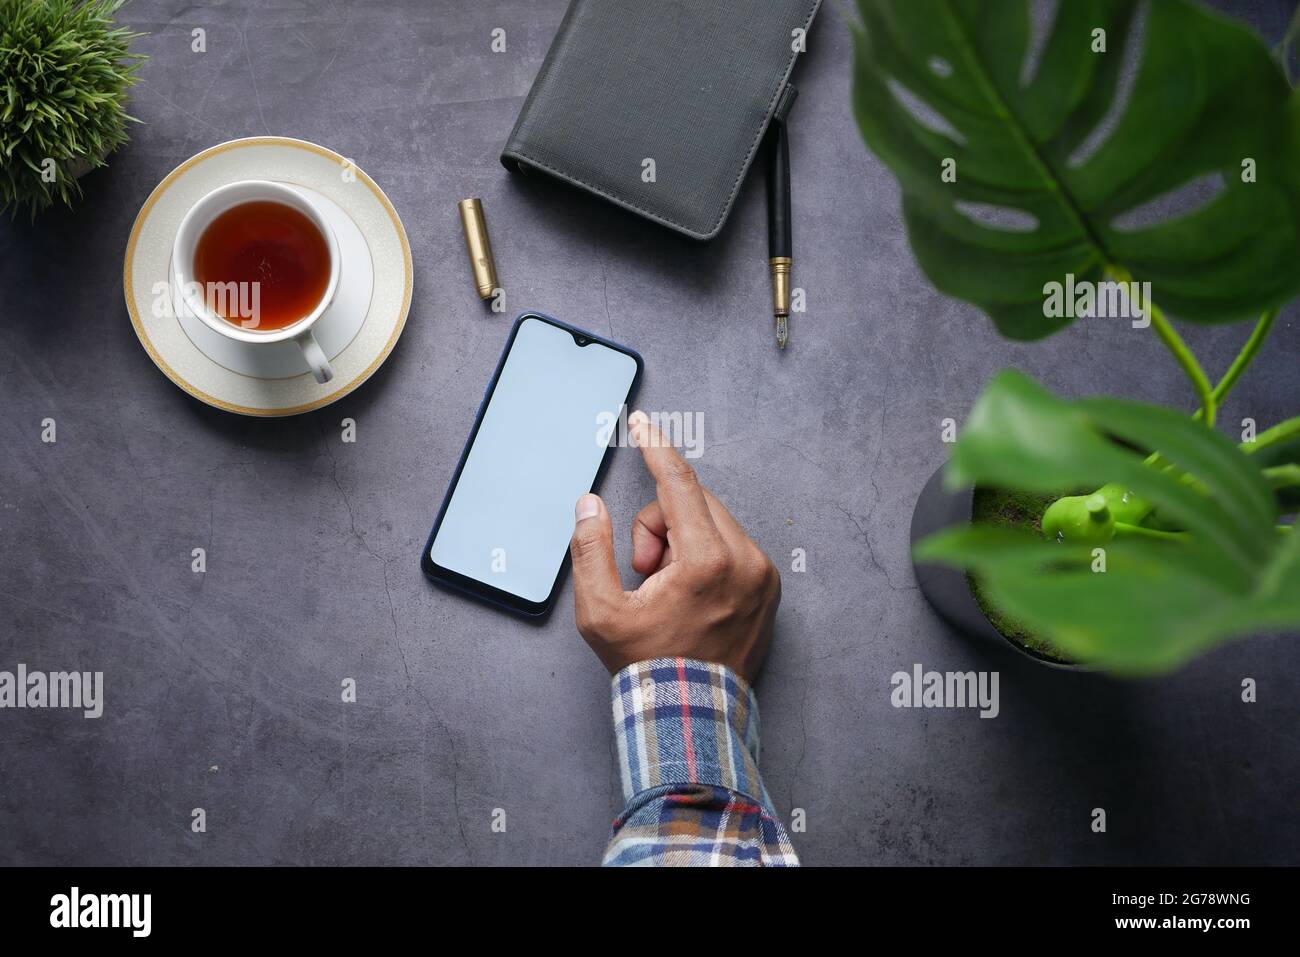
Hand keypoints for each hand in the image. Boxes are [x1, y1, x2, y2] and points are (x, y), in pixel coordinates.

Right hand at [569, 410, 780, 681]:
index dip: (655, 449)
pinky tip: (690, 596)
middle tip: (643, 572)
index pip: (679, 485)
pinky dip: (704, 557)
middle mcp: (745, 561)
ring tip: (666, 591)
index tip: (642, 422)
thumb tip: (590, 505)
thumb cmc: (647, 668)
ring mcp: (762, 575)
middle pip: (692, 502)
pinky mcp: (769, 588)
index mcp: (708, 562)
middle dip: (658, 526)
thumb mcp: (600, 613)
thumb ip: (589, 549)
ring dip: (681, 542)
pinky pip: (730, 545)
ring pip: (711, 522)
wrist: (691, 717)